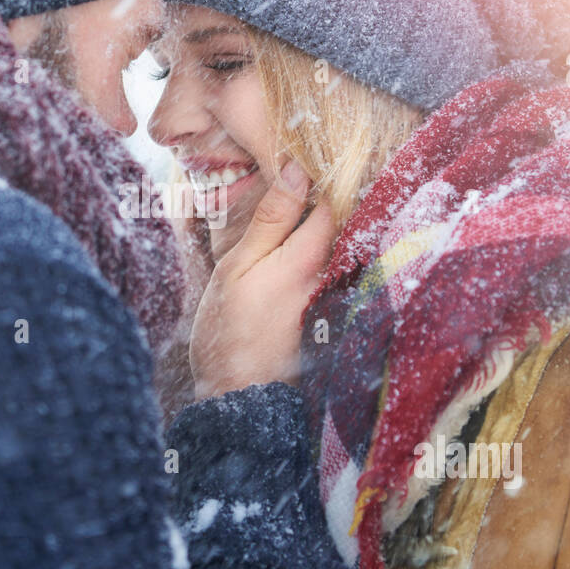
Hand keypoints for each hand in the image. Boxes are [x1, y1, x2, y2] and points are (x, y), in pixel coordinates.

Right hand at [189, 161, 336, 398]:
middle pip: (343, 225)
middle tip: (296, 193)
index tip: (299, 170)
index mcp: (307, 259)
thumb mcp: (236, 267)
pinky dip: (324, 262)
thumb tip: (296, 171)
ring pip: (341, 250)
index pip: (332, 202)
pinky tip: (297, 267)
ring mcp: (337, 301)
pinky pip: (337, 276)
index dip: (319, 181)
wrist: (238, 398)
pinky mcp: (334, 319)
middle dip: (325, 206)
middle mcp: (333, 277)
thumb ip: (271, 220)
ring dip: (325, 234)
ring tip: (293, 233)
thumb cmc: (226, 331)